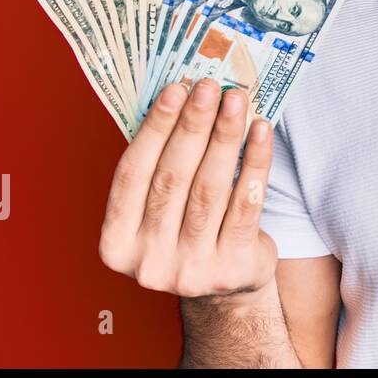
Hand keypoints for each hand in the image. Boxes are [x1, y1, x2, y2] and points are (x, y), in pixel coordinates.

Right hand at [98, 78, 278, 299]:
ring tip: (237, 100)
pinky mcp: (231, 268)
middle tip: (210, 87)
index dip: (154, 128)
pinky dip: (255, 163)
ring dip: (225, 137)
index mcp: (116, 243)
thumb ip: (160, 168)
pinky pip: (246, 205)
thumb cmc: (189, 233)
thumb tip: (182, 99)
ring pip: (209, 189)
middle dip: (193, 126)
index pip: (132, 174)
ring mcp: (190, 269)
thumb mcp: (160, 211)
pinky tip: (261, 132)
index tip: (175, 89)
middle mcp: (148, 261)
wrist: (224, 290)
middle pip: (172, 178)